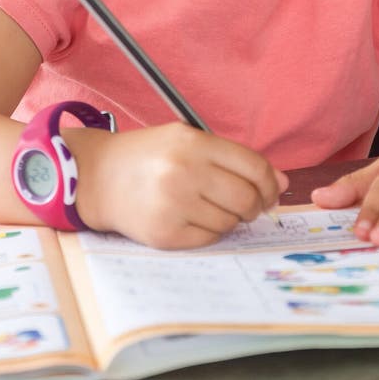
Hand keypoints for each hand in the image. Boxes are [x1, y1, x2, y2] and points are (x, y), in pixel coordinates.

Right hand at [76, 122, 287, 248]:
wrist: (97, 176)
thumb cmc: (149, 156)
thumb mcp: (187, 140)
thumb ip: (234, 157)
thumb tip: (281, 182)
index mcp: (194, 143)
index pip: (254, 167)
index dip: (270, 183)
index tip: (271, 192)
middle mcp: (184, 172)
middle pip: (247, 198)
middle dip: (255, 206)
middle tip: (246, 206)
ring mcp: (173, 204)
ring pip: (230, 222)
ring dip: (229, 219)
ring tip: (207, 206)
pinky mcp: (164, 234)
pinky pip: (209, 239)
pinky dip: (209, 232)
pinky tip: (192, 218)